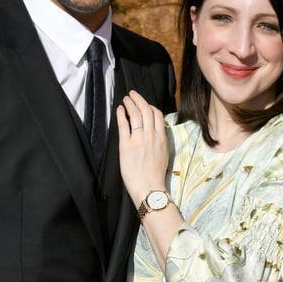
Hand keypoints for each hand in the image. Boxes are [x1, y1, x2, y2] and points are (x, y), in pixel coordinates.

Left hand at [116, 90, 168, 206]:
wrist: (149, 187)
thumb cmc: (156, 175)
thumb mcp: (163, 154)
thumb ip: (159, 141)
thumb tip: (154, 133)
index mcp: (161, 138)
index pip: (157, 115)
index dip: (150, 106)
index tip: (144, 104)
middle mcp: (151, 135)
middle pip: (146, 110)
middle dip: (139, 99)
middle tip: (132, 94)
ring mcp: (138, 139)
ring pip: (135, 114)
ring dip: (130, 104)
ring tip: (125, 99)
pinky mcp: (126, 145)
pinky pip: (123, 125)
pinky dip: (121, 115)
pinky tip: (119, 109)